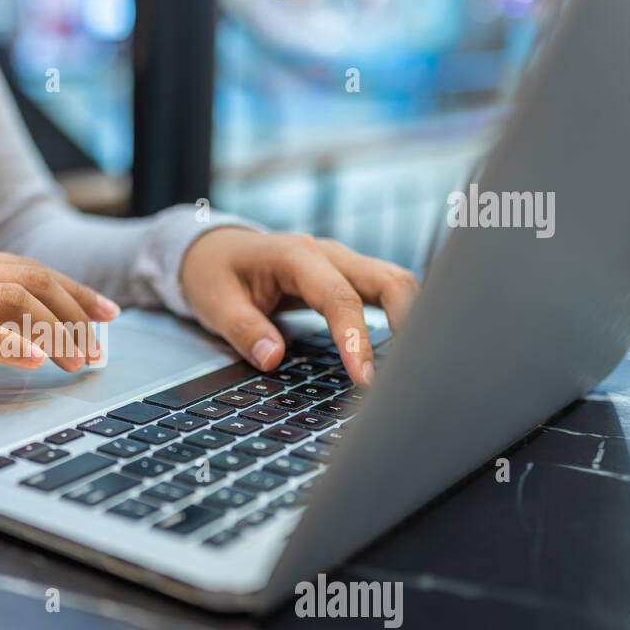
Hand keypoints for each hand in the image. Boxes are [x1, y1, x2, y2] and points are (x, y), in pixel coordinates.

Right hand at [0, 243, 119, 396]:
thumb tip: (46, 328)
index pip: (26, 266)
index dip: (73, 290)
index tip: (106, 314)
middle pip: (28, 278)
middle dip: (72, 312)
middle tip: (96, 347)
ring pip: (10, 297)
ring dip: (52, 330)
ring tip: (74, 359)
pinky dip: (10, 344)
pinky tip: (35, 361)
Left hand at [179, 228, 419, 385]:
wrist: (212, 249)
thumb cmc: (213, 273)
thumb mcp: (215, 303)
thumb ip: (244, 330)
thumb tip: (273, 358)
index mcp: (295, 256)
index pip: (339, 299)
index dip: (355, 340)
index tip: (365, 379)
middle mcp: (328, 254)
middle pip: (389, 280)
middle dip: (410, 321)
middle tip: (412, 371)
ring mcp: (342, 263)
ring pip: (396, 283)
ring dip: (413, 318)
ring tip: (417, 365)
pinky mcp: (346, 277)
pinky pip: (385, 293)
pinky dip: (402, 317)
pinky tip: (404, 350)